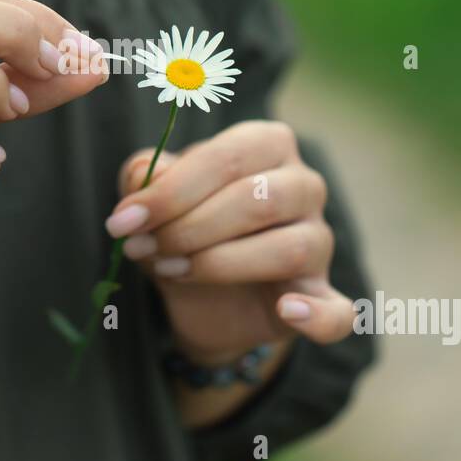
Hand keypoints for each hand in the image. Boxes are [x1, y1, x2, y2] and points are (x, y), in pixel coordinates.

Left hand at [108, 120, 354, 364]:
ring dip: (219, 264)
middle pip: (256, 200)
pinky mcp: (321, 296)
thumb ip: (144, 177)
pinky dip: (318, 315)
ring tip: (172, 270)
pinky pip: (337, 310)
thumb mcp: (154, 200)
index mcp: (267, 145)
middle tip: (141, 248)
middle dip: (187, 227)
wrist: (202, 297)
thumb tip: (144, 176)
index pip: (226, 159)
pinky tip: (288, 311)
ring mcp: (320, 241)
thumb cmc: (183, 228)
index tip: (123, 221)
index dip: (171, 192)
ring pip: (288, 248)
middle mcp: (304, 186)